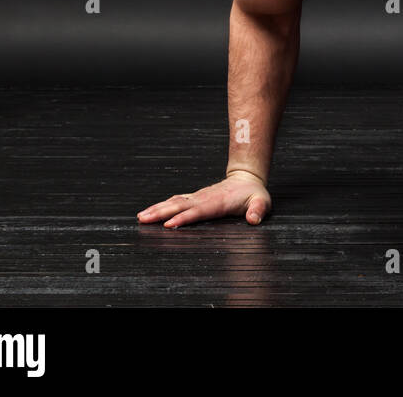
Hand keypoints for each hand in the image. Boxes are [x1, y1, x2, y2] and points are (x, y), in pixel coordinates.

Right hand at [137, 170, 270, 227]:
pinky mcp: (194, 198)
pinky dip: (161, 206)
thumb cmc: (253, 193)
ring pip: (174, 202)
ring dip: (157, 209)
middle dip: (161, 213)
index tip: (169, 225)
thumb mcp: (262, 201)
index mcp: (218, 202)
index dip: (184, 218)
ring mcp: (197, 197)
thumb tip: (254, 219)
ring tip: (140, 217)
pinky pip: (175, 202)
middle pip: (180, 206)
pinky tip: (150, 212)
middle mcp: (204, 198)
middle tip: (143, 220)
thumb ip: (258, 209)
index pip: (198, 211)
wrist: (246, 178)